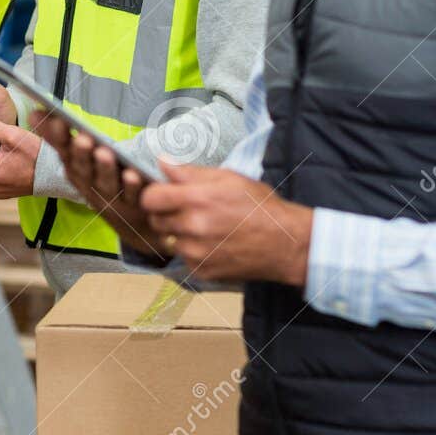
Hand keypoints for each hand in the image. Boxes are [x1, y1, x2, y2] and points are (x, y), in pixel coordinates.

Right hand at [31, 113, 166, 257]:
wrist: (126, 217)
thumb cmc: (99, 178)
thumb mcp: (77, 157)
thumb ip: (59, 136)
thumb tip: (34, 114)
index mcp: (73, 168)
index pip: (63, 150)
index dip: (58, 136)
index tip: (58, 120)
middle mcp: (88, 183)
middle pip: (83, 168)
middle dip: (81, 153)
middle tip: (82, 138)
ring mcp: (109, 195)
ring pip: (105, 182)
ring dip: (104, 168)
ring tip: (104, 152)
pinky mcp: (131, 203)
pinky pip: (130, 194)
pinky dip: (130, 186)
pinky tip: (132, 174)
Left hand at [139, 161, 313, 284]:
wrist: (286, 244)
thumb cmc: (260, 206)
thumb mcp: (229, 179)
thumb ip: (190, 172)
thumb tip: (161, 162)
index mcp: (197, 200)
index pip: (149, 198)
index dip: (154, 195)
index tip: (164, 194)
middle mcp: (192, 228)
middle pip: (155, 220)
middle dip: (166, 214)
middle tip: (188, 211)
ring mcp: (196, 253)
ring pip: (169, 240)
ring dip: (180, 234)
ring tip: (205, 228)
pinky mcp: (202, 272)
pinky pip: (184, 259)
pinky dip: (193, 252)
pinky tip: (214, 245)